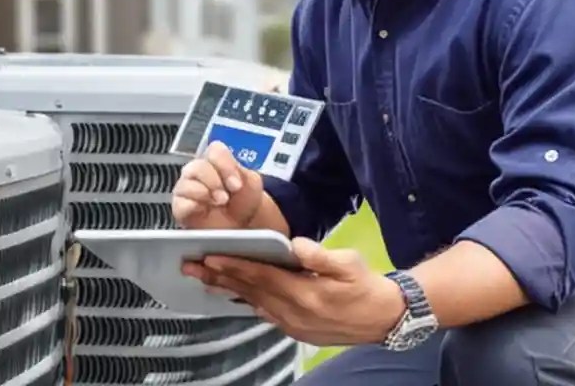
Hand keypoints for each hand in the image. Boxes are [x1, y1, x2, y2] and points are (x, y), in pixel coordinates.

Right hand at [172, 141, 263, 229]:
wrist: (241, 226)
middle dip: (214, 182)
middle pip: (198, 166)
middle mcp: (199, 172)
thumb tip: (233, 178)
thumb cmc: (243, 201)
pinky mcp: (180, 207)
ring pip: (186, 183)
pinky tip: (203, 210)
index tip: (236, 184)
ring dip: (204, 194)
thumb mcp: (252, 183)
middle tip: (226, 197)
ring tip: (217, 204)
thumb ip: (244, 174)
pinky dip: (192, 206)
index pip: (214, 151)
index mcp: (216, 161)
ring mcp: (187, 188)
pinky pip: (179, 203)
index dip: (225, 166)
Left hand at [182, 236, 405, 346]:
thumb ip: (319, 255)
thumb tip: (294, 245)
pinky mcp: (295, 330)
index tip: (210, 256)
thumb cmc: (366, 286)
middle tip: (191, 267)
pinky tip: (233, 294)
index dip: (233, 266)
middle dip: (219, 277)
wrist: (384, 318)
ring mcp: (293, 324)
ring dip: (228, 290)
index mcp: (305, 293)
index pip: (261, 276)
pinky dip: (246, 301)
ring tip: (204, 279)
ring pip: (253, 303)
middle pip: (249, 291)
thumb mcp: (349, 263)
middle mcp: (294, 311)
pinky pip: (264, 313)